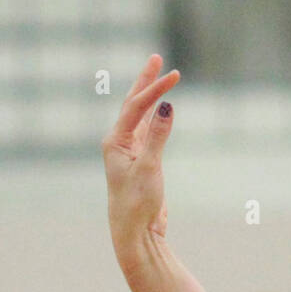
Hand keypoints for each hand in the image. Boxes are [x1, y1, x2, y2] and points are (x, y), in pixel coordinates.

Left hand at [101, 54, 179, 259]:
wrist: (135, 232)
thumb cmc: (137, 203)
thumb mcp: (150, 168)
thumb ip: (158, 136)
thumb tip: (167, 106)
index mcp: (115, 142)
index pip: (136, 107)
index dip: (155, 89)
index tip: (175, 76)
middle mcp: (119, 143)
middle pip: (133, 104)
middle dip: (145, 82)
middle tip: (156, 58)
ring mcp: (129, 152)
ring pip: (140, 117)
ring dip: (150, 97)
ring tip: (158, 75)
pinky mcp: (141, 162)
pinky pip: (148, 132)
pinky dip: (156, 117)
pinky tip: (162, 108)